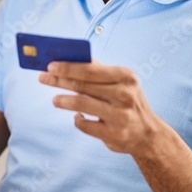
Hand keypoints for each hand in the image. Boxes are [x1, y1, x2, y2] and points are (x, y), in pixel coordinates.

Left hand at [38, 61, 165, 155]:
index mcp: (125, 77)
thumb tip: (69, 57)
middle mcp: (124, 94)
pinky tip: (77, 117)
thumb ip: (98, 71)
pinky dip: (78, 120)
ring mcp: (119, 116)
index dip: (67, 67)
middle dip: (59, 80)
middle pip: (82, 85)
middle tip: (43, 78)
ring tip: (55, 100)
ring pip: (82, 104)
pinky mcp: (113, 134)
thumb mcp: (121, 82)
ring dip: (64, 101)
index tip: (49, 65)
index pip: (89, 69)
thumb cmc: (128, 102)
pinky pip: (85, 125)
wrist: (147, 134)